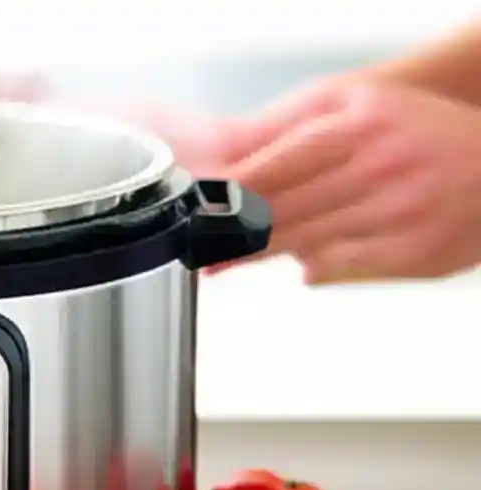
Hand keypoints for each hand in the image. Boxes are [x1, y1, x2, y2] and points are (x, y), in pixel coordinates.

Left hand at [212, 76, 480, 283]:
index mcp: (358, 124)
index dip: (226, 195)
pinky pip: (341, 265)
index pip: (272, 166)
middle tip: (197, 246)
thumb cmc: (415, 131)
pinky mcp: (415, 250)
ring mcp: (399, 211)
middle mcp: (379, 166)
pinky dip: (312, 265)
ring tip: (220, 262)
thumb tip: (228, 161)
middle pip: (280, 210)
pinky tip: (296, 263)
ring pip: (303, 241)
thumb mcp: (354, 103)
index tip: (195, 210)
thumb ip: (291, 126)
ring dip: (254, 254)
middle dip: (229, 233)